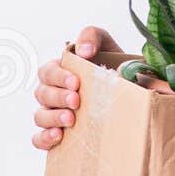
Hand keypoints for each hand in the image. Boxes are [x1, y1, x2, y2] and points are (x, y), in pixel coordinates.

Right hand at [30, 26, 119, 149]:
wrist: (135, 94)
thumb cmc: (116, 68)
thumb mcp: (107, 45)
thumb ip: (93, 37)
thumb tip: (84, 50)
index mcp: (62, 70)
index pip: (48, 71)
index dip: (58, 76)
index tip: (76, 83)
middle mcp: (54, 91)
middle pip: (42, 93)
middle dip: (58, 97)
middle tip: (76, 101)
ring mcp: (54, 114)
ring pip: (39, 115)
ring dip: (52, 117)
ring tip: (70, 120)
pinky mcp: (57, 134)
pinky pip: (39, 139)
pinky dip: (44, 138)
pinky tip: (57, 136)